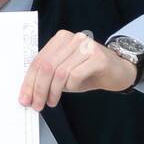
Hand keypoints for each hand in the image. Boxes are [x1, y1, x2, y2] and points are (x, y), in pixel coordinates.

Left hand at [18, 30, 132, 110]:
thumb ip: (48, 76)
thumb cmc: (88, 72)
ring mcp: (86, 46)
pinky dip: (71, 87)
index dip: (29, 81)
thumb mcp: (64, 72)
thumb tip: (29, 92)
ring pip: (59, 72)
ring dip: (53, 91)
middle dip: (38, 89)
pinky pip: (75, 75)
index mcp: (60, 39)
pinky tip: (73, 89)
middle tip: (37, 105)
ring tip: (52, 101)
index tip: (25, 98)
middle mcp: (73, 39)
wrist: (118, 71)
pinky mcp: (97, 57)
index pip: (39, 60)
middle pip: (47, 66)